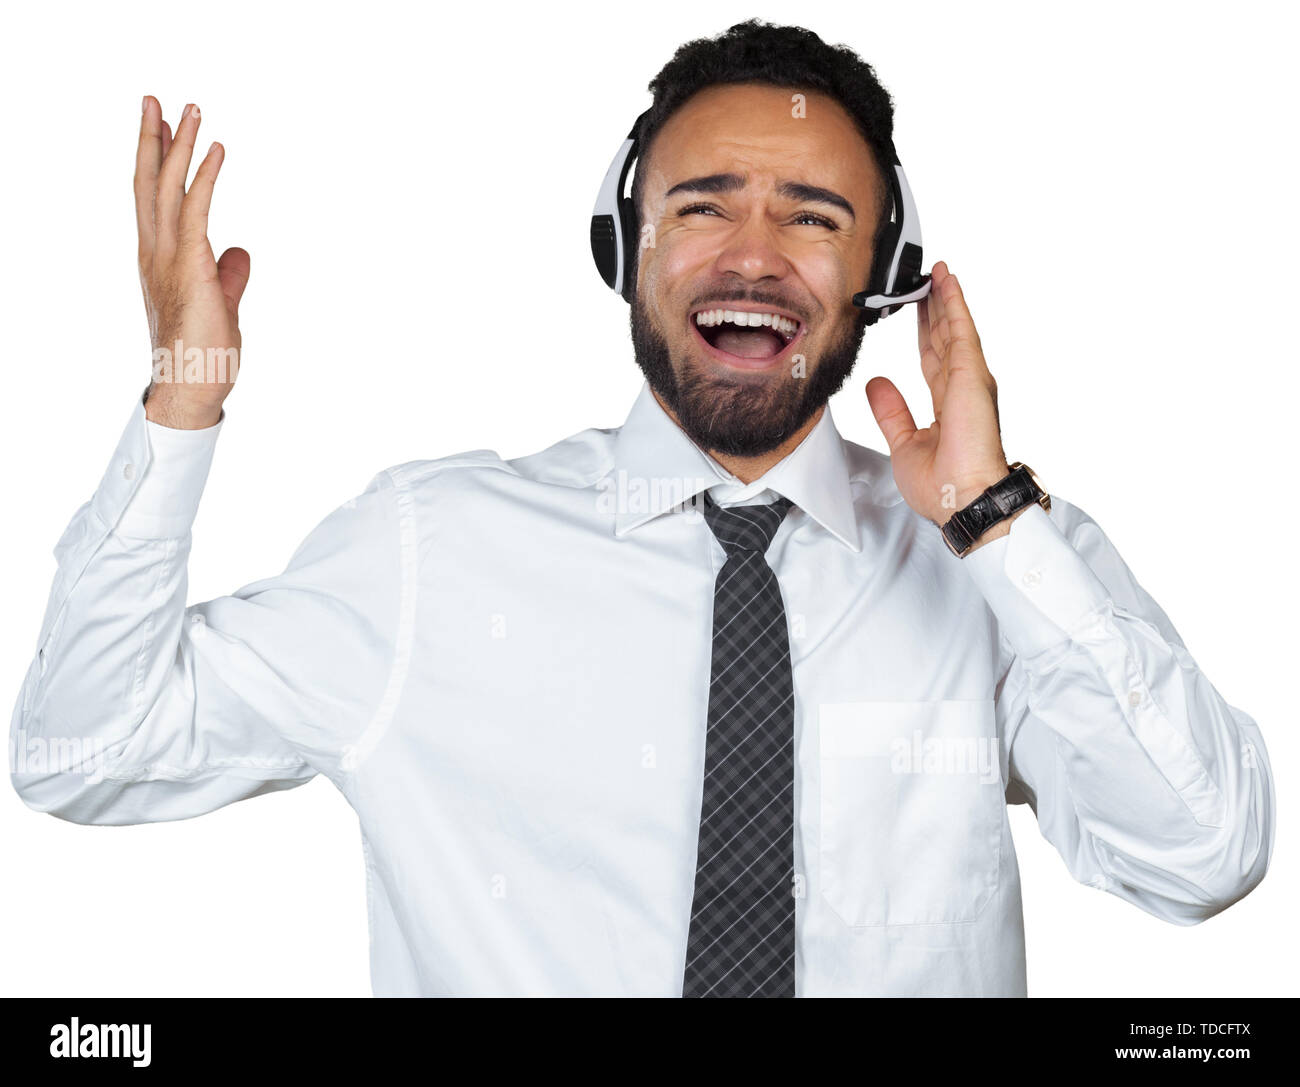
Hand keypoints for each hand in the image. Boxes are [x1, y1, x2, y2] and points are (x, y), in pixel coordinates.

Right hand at [136, 96, 248, 428]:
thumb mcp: (221, 302)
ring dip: (180, 145)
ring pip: (168, 187)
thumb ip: (229, 275)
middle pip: (148, 183)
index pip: (151, 198)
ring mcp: (168, 257)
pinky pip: (196, 210)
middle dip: (152, 139)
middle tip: (155, 99)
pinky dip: (206, 176)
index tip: (159, 127)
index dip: (154, 161)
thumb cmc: (203, 352)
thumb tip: (240, 253)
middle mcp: (155, 251)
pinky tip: (217, 149)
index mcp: (158, 258)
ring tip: (191, 108)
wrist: (191, 384)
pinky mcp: (190, 265)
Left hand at [864, 261, 1012, 534]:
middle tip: (923, 278)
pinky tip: (946, 281)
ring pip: (953, 327)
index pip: (933, 357)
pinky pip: (961, 330)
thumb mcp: (903, 443)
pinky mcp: (972, 374)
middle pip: (943, 336)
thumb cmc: (942, 485)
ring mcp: (970, 379)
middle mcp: (961, 387)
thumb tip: (877, 385)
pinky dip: (954, 303)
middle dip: (933, 306)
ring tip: (935, 269)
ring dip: (945, 296)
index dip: (925, 330)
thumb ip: (891, 411)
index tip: (916, 308)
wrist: (963, 500)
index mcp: (947, 403)